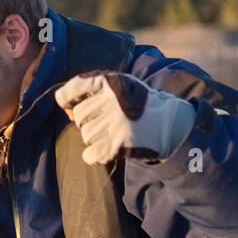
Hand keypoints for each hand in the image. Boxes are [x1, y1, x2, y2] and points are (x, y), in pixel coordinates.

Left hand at [54, 71, 196, 165]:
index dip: (67, 98)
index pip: (73, 89)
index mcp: (112, 81)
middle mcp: (113, 101)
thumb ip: (91, 96)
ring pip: (85, 136)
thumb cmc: (139, 105)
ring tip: (115, 133)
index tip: (69, 104)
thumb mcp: (119, 89)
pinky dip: (95, 155)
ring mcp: (116, 123)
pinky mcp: (119, 145)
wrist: (171, 123)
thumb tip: (66, 113)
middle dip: (90, 121)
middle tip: (109, 121)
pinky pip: (90, 155)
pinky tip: (109, 149)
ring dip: (95, 138)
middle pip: (79, 116)